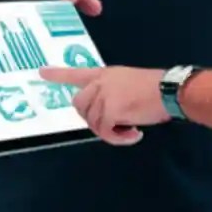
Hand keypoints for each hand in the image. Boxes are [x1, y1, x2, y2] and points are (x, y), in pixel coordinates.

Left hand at [38, 66, 168, 144]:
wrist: (169, 90)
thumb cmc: (156, 87)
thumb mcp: (129, 82)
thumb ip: (113, 92)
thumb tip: (110, 113)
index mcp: (105, 74)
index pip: (77, 73)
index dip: (58, 74)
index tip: (41, 73)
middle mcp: (100, 83)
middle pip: (79, 105)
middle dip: (91, 118)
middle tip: (113, 125)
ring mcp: (103, 96)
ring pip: (93, 122)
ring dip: (110, 131)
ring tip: (130, 130)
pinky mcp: (110, 110)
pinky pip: (105, 132)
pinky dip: (118, 138)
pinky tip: (134, 135)